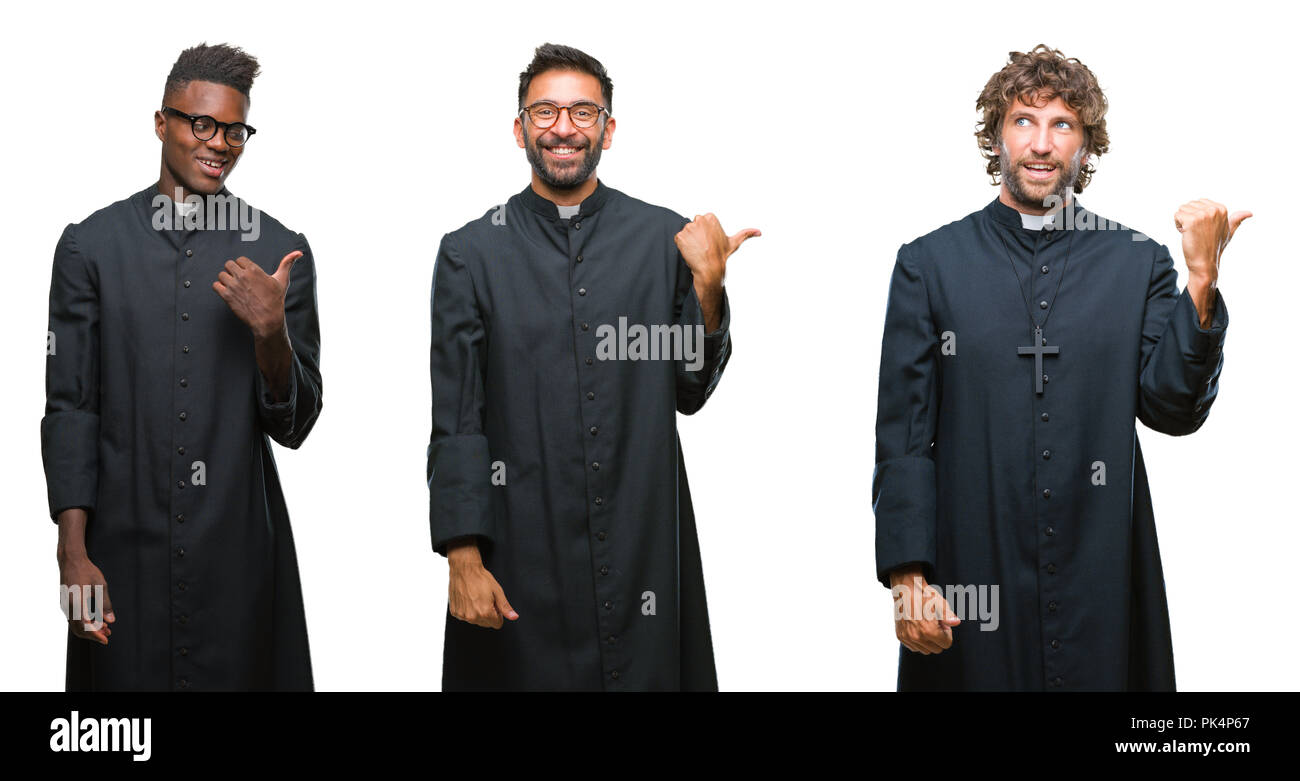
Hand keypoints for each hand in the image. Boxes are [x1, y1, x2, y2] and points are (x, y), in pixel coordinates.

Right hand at [59, 554, 114, 644]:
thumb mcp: (101, 586)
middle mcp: (68, 606)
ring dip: (89, 629)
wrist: (71, 561)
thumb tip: (111, 621)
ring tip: (106, 629)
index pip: (84, 625)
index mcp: (76, 601)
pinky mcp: (66, 605)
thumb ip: (106, 604)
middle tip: (108, 635)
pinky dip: (85, 623)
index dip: (95, 634)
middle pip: (78, 629)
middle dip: (93, 634)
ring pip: (76, 625)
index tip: (106, 639)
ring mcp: (65, 606)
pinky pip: (74, 619)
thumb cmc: (87, 571)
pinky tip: (97, 621)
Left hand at [213, 250, 301, 339]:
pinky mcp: (227, 296)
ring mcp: (233, 286)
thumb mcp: (282, 280)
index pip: (240, 259)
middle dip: (233, 271)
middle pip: (228, 264)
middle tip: (239, 280)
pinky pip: (216, 285)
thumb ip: (287, 264)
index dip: (243, 267)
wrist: (268, 320)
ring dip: (226, 280)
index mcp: (254, 270)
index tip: (247, 275)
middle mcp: (242, 276)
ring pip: (221, 274)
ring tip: (234, 287)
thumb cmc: (276, 300)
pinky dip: (219, 288)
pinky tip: (228, 292)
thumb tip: (298, 253)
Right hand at [447, 540, 517, 628]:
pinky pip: (465, 617)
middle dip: (488, 614)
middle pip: (486, 624)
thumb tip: (514, 617)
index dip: (498, 614)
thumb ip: (505, 607)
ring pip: (475, 621)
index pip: (497, 624)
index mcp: (485, 613)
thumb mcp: (497, 591)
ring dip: (477, 613)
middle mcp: (472, 617)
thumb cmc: (480, 578)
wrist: (464, 570)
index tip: (495, 605)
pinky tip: (468, 599)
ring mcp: (462, 615)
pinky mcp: (455, 612)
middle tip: (486, 599)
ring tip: (476, 598)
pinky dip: (468, 610)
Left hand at [675, 214, 758, 331]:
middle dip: (696, 236)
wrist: (710, 267)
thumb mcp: (734, 242)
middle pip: (692, 226)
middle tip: (702, 247)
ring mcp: (688, 228)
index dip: (704, 233)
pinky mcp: (680, 236)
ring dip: (689, 241)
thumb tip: (759, 232)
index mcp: (710, 217)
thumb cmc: (721, 255)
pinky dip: (682, 246)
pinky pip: (678, 239)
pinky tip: (690, 252)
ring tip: (697, 250)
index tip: (709, 242)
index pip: (701, 222)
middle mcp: (698, 219)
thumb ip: (745, 234)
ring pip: (685, 233)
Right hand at [889, 564, 958, 653]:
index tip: (942, 624)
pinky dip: (918, 641)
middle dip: (938, 638)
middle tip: (935, 624)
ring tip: (926, 625)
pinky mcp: (900, 636)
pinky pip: (914, 647)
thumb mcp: (940, 603)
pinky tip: (917, 628)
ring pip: (925, 650)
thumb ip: (948, 616)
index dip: (947, 634)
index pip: (946, 644)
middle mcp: (917, 637)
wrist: (904, 590)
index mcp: (929, 630)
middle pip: (936, 649)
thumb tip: (956, 622)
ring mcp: (907, 637)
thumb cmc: (925, 595)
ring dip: (928, 641)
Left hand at [1175, 199, 1250, 282]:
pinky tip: (1187, 235)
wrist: (1205, 262)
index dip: (1196, 216)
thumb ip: (1236, 220)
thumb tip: (1250, 213)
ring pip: (1182, 210)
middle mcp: (1213, 209)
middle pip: (1188, 205)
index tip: (1204, 228)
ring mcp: (1203, 214)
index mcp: (1221, 208)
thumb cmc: (1215, 248)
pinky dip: (1178, 226)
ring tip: (1193, 234)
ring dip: (1182, 222)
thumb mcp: (1229, 232)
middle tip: (1198, 232)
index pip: (1198, 203)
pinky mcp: (1191, 220)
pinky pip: (1177, 216)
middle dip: (1188, 218)